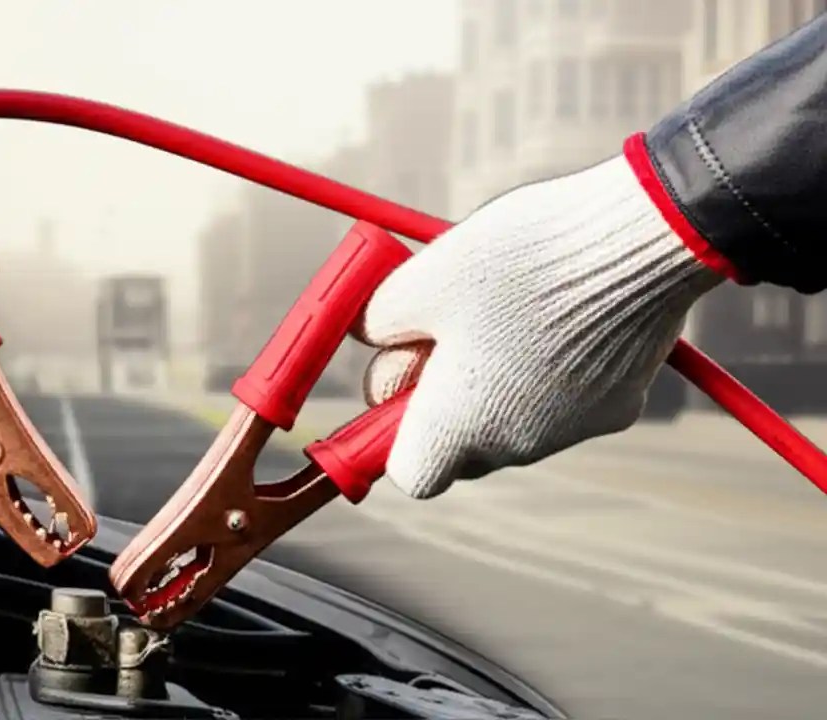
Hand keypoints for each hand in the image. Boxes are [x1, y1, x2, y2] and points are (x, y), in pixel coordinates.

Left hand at [356, 155, 722, 498]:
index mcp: (464, 425)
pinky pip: (558, 402)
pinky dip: (543, 370)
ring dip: (491, 382)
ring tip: (500, 310)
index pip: (412, 475)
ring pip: (508, 422)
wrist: (643, 238)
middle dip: (438, 400)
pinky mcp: (615, 406)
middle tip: (438, 331)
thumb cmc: (525, 259)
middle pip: (458, 448)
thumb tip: (363, 335)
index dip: (390, 434)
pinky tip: (551, 311)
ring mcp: (573, 430)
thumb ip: (378, 318)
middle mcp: (519, 445)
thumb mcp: (425, 277)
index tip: (394, 381)